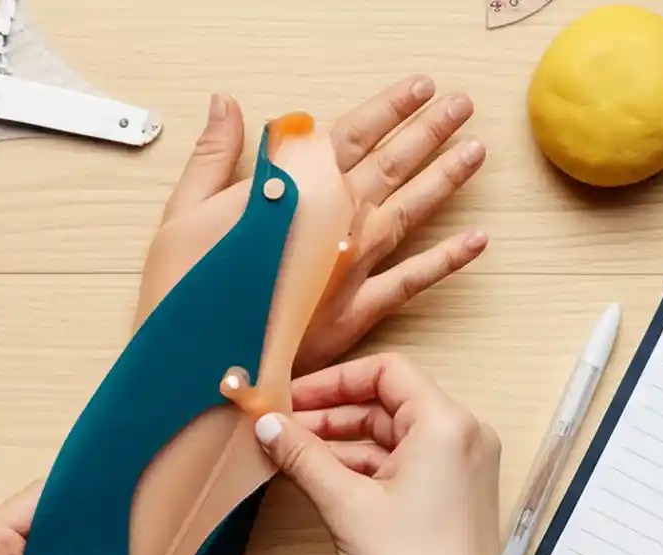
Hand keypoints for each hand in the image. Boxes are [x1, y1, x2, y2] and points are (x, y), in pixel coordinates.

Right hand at [140, 76, 487, 372]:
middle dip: (429, 130)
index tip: (422, 85)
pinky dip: (448, 260)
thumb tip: (227, 104)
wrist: (200, 362)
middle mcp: (333, 222)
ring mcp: (352, 266)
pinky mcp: (358, 311)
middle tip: (463, 104)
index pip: (353, 135)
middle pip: (392, 164)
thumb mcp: (184, 213)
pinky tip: (478, 240)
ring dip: (445, 178)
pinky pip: (413, 280)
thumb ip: (214, 155)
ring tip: (477, 150)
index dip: (389, 108)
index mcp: (295, 191)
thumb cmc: (188, 290)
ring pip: (410, 211)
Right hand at [252, 353, 530, 554]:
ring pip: (393, 434)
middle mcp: (463, 435)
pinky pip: (405, 461)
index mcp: (446, 423)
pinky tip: (323, 477)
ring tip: (292, 454)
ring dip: (343, 441)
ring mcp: (462, 465)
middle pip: (388, 401)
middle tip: (281, 426)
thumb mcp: (345, 505)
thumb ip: (303, 456)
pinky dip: (365, 465)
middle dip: (331, 413)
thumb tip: (268, 424)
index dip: (333, 381)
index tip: (290, 397)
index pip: (386, 370)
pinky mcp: (455, 493)